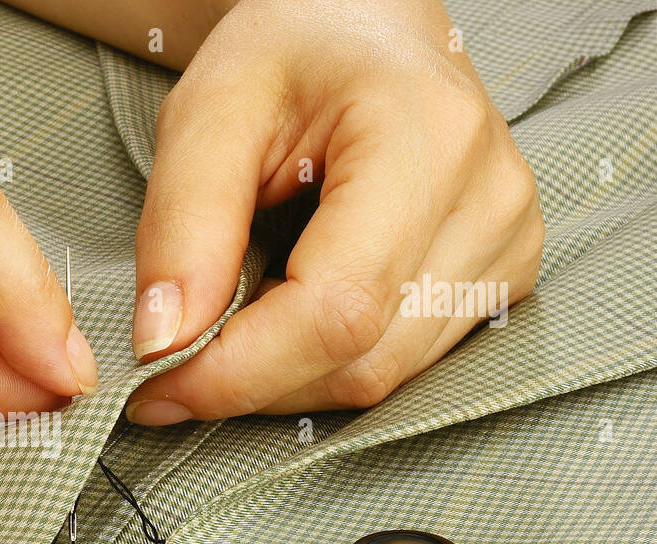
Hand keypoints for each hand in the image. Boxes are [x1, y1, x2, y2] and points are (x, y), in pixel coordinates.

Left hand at [125, 0, 543, 424]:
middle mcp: (489, 201)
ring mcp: (506, 244)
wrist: (360, 19)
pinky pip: (397, 363)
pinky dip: (321, 359)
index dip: (238, 371)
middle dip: (249, 379)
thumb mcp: (208, 112)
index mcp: (427, 139)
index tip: (156, 387)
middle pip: (359, 359)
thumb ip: (181, 228)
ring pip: (378, 378)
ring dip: (283, 373)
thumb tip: (164, 344)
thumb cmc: (290, 49)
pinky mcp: (498, 275)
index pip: (337, 309)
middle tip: (175, 350)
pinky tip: (289, 303)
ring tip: (240, 299)